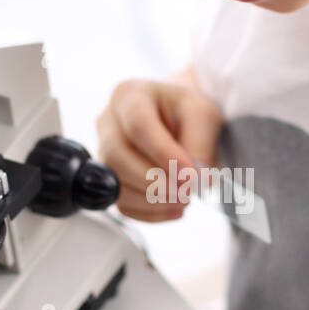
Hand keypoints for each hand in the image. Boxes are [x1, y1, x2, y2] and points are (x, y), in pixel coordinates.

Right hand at [95, 77, 223, 221]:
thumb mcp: (203, 115)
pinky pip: (121, 204)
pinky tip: (173, 207)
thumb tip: (196, 181)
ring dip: (152, 201)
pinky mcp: (110, 181)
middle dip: (154, 182)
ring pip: (115, 184)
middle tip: (186, 192)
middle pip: (118, 157)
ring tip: (184, 200)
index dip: (163, 154)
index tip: (189, 175)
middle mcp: (109, 123)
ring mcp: (104, 153)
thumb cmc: (186, 112)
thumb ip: (201, 144)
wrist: (180, 120)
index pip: (138, 125)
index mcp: (129, 96)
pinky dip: (150, 213)